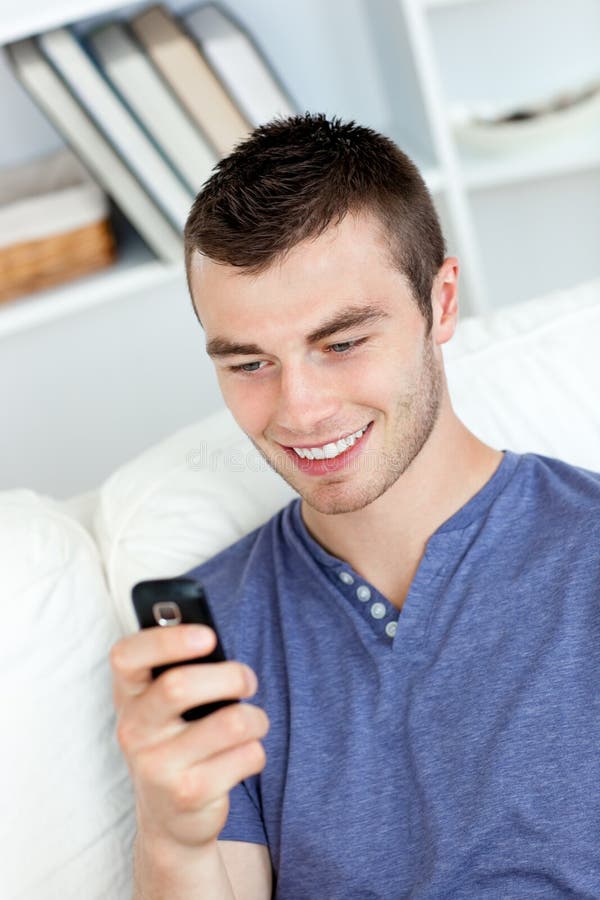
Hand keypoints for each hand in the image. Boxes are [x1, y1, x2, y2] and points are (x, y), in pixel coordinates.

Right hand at [110, 624, 268, 852]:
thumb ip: (181, 670)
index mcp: (128, 696)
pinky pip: (246, 756)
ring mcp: (158, 767)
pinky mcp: (189, 795)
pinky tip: (243, 757)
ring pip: (229, 723)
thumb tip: (212, 640)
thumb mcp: (166, 706)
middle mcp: (134, 731)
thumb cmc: (176, 740)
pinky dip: (256, 751)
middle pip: (179, 686)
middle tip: (248, 681)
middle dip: (230, 676)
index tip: (208, 636)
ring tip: (254, 722)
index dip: (166, 640)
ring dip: (255, 718)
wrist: (168, 818)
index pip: (127, 656)